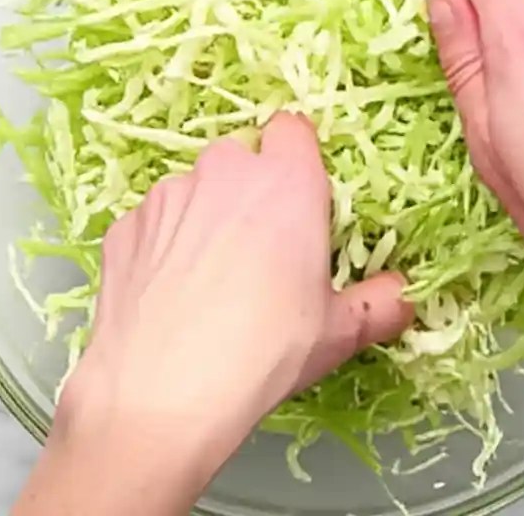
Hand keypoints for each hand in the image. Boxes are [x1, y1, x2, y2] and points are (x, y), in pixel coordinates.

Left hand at [58, 111, 413, 466]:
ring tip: (211, 281)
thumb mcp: (339, 332)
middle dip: (251, 192)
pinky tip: (170, 295)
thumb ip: (379, 304)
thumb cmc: (266, 351)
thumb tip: (401, 296)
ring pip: (194, 190)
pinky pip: (153, 223)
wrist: (162, 393)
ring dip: (206, 218)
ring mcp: (166, 197)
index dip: (297, 159)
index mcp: (288, 183)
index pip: (294, 130)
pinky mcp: (122, 228)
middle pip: (242, 159)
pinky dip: (163, 247)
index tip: (302, 200)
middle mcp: (224, 173)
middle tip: (263, 252)